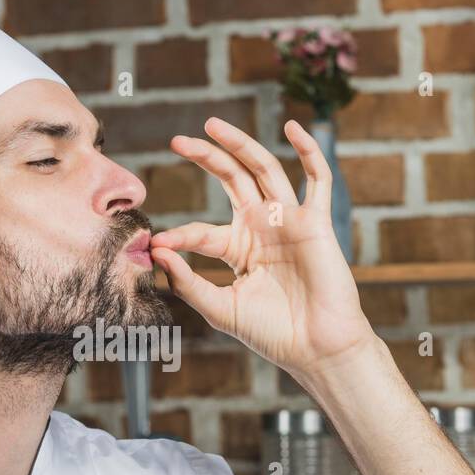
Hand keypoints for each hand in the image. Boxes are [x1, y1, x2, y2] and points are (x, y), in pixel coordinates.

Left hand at [149, 117, 374, 378]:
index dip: (180, 235)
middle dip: (206, 158)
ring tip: (212, 125)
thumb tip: (157, 252)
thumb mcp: (220, 308)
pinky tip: (294, 127)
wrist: (316, 349)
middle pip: (232, 180)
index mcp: (238, 248)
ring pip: (265, 170)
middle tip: (177, 140)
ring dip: (241, 145)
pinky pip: (317, 180)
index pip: (201, 230)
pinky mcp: (316, 223)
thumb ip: (188, 282)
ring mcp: (289, 222)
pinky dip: (310, 151)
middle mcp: (262, 228)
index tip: (157, 244)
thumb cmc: (272, 333)